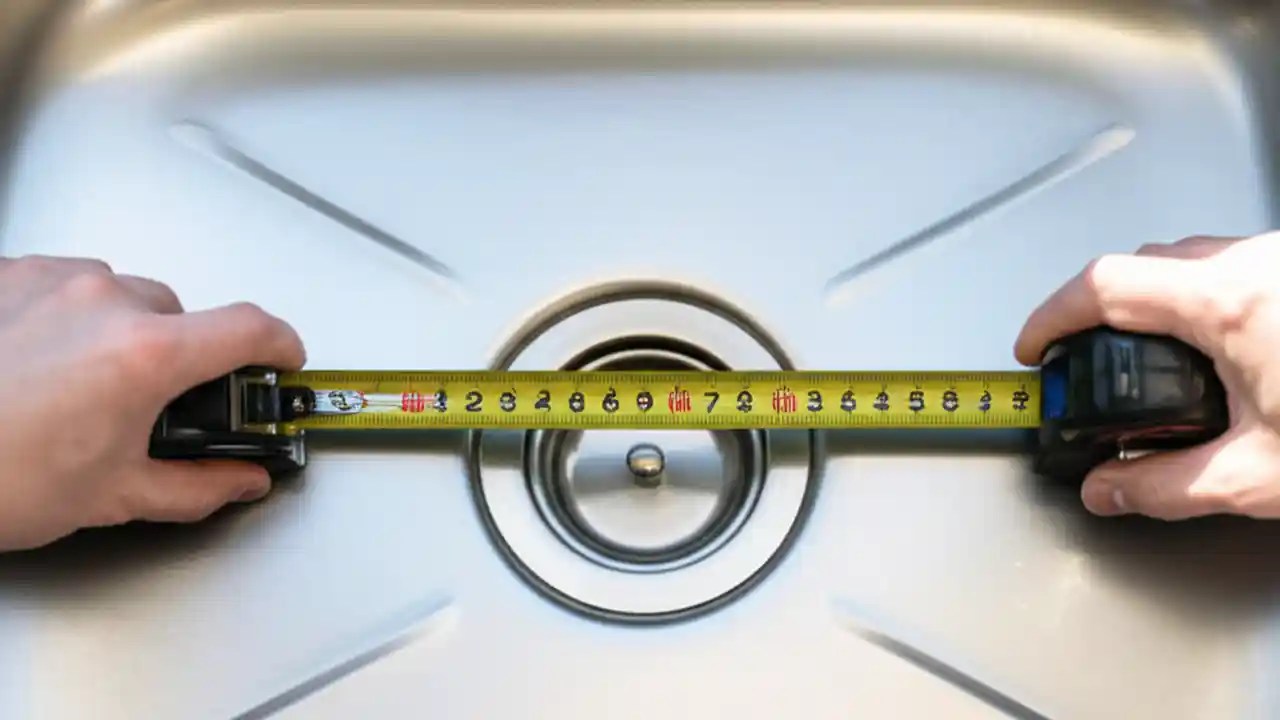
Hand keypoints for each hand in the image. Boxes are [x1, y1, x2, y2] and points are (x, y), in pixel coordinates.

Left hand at [0, 255, 305, 550]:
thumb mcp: (110, 495)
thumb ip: (196, 485)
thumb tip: (241, 480)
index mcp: (145, 356)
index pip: (250, 328)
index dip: (280, 344)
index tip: (282, 359)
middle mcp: (103, 302)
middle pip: (180, 313)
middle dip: (178, 356)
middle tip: (147, 404)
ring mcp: (48, 278)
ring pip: (119, 294)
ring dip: (118, 331)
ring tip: (77, 385)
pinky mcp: (4, 272)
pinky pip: (60, 283)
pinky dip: (63, 316)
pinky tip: (36, 361)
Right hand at [1015, 233, 1279, 519]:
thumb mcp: (1261, 476)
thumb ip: (1168, 486)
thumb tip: (1108, 489)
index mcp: (1231, 304)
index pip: (1104, 285)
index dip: (1051, 317)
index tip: (1032, 348)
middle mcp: (1256, 264)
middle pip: (1138, 264)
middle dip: (1093, 310)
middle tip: (1073, 356)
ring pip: (1185, 257)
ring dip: (1147, 299)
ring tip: (1132, 350)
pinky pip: (1227, 263)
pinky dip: (1192, 296)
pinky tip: (1199, 340)